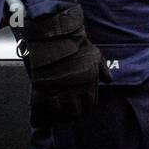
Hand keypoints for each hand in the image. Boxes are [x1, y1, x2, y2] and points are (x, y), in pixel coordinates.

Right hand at [23, 5, 102, 127]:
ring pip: (59, 112)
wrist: (58, 34)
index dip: (86, 105)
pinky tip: (40, 115)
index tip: (81, 103)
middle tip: (67, 107)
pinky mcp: (40, 87)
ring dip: (57, 112)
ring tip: (55, 109)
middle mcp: (74, 90)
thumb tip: (108, 81)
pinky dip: (40, 114)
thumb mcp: (96, 55)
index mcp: (89, 84)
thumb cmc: (78, 44)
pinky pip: (39, 107)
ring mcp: (57, 89)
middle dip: (72, 110)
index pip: (90, 104)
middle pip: (75, 112)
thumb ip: (103, 70)